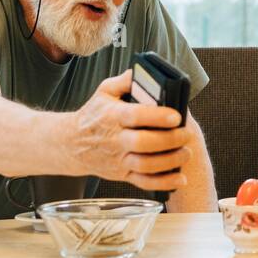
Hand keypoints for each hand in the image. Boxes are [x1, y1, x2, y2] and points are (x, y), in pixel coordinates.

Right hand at [69, 71, 192, 191]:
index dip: (157, 116)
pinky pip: (143, 182)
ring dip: (169, 161)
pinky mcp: (121, 174)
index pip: (135, 116)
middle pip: (142, 143)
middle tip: (186, 134)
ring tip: (186, 152)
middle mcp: (115, 139)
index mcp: (112, 116)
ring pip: (145, 165)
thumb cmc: (94, 114)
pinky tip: (180, 179)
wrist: (71, 143)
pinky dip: (163, 183)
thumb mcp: (105, 91)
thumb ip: (126, 81)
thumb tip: (147, 73)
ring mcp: (118, 159)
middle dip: (168, 140)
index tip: (177, 116)